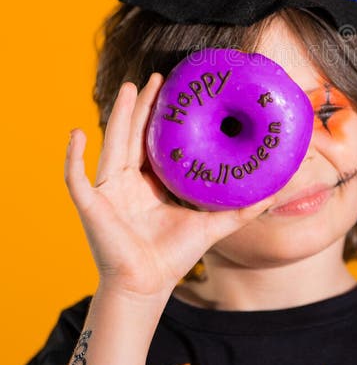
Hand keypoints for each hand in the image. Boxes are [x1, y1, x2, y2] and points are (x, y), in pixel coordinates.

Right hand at [64, 74, 276, 301]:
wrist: (146, 287)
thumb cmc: (173, 258)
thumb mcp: (212, 226)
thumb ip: (241, 210)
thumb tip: (275, 190)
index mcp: (151, 183)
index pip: (155, 142)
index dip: (163, 117)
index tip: (176, 91)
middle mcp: (128, 181)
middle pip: (135, 134)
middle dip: (144, 106)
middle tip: (157, 78)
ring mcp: (108, 191)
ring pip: (112, 144)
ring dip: (118, 115)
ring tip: (128, 88)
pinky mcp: (91, 204)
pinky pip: (76, 177)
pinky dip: (73, 156)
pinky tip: (75, 134)